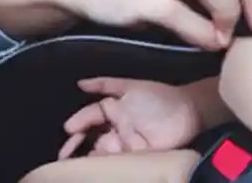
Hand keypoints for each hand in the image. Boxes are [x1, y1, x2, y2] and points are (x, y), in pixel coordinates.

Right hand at [57, 77, 203, 158]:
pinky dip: (109, 166)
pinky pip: (119, 164)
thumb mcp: (130, 87)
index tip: (68, 129)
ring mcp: (126, 145)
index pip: (90, 118)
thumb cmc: (158, 97)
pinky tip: (99, 167)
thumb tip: (79, 84)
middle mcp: (116, 129)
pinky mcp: (137, 158)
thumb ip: (105, 84)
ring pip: (102, 153)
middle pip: (91, 139)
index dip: (78, 123)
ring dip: (91, 157)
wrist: (187, 112)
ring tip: (78, 162)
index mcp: (113, 110)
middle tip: (64, 155)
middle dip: (77, 147)